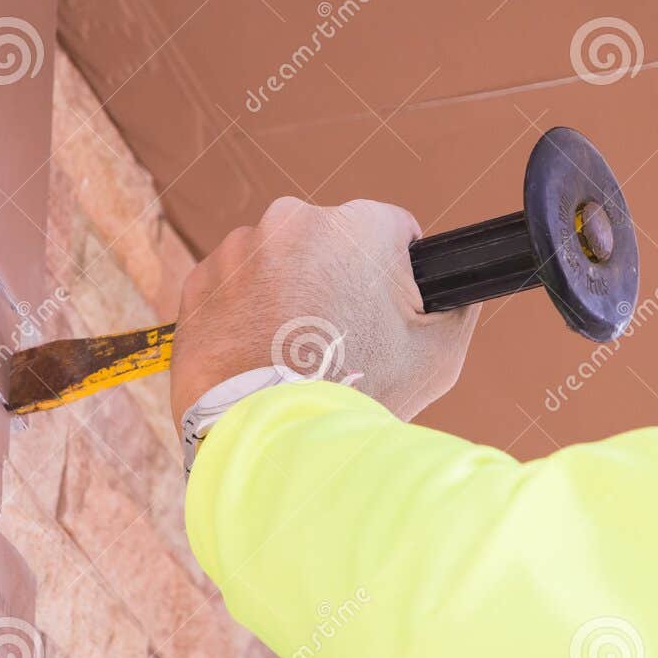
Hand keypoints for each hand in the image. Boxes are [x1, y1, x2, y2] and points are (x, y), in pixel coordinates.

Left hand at [169, 197, 478, 424]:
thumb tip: (458, 290)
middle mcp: (294, 220)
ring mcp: (239, 249)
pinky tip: (259, 354)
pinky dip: (245, 314)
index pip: (393, 230)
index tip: (384, 312)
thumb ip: (457, 307)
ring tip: (293, 353)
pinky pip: (234, 288)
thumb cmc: (359, 392)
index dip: (396, 273)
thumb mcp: (439, 353)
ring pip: (278, 263)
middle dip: (337, 280)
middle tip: (339, 339)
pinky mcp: (199, 282)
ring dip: (288, 293)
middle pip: (331, 244)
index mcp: (359, 224)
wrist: (270, 437)